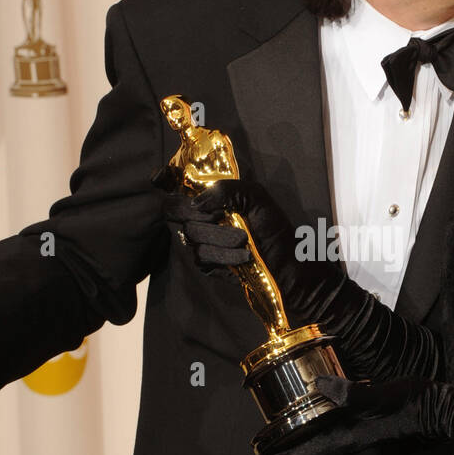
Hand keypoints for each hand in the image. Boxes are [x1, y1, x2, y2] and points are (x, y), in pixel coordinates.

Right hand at [156, 176, 345, 327]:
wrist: (294, 276)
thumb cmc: (281, 236)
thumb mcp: (260, 200)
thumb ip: (227, 189)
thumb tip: (196, 202)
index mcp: (220, 196)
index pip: (181, 182)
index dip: (165, 177)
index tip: (159, 178)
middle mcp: (209, 216)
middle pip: (176, 209)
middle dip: (199, 215)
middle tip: (223, 218)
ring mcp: (207, 241)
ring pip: (190, 235)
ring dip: (220, 239)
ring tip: (245, 244)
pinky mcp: (209, 265)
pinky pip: (201, 257)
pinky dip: (223, 257)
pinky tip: (242, 259)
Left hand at [248, 374, 429, 454]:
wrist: (434, 411)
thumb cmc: (407, 404)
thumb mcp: (376, 395)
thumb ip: (347, 392)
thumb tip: (317, 383)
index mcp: (344, 439)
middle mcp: (346, 444)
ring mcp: (354, 439)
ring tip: (277, 452)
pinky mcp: (362, 432)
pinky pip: (328, 445)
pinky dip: (312, 446)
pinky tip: (312, 433)